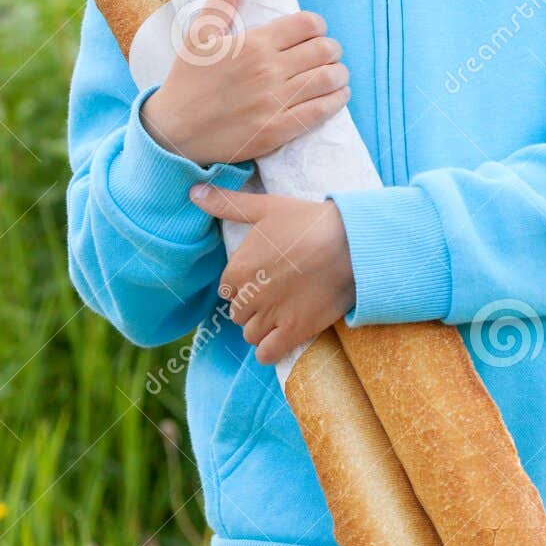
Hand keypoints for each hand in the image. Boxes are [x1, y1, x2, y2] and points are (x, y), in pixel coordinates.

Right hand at [141, 0, 350, 165]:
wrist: (174, 132)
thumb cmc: (187, 80)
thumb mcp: (199, 33)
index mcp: (254, 44)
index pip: (307, 24)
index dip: (318, 25)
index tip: (314, 31)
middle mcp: (268, 71)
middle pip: (323, 51)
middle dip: (332, 49)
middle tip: (328, 53)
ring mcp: (274, 102)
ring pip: (327, 80)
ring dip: (339, 74)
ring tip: (337, 73)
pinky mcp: (277, 130)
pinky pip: (319, 112)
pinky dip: (336, 101)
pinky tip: (337, 96)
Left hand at [189, 184, 355, 365]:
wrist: (350, 243)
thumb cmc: (308, 222)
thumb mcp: (266, 207)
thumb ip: (228, 203)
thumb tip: (194, 191)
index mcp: (239, 267)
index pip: (226, 288)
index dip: (243, 284)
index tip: (263, 277)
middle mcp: (250, 294)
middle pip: (237, 312)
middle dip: (252, 305)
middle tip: (275, 293)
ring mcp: (272, 315)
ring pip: (250, 334)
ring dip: (261, 327)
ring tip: (280, 313)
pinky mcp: (294, 331)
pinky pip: (266, 354)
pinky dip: (269, 350)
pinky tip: (281, 337)